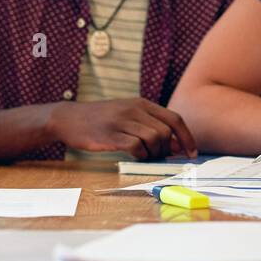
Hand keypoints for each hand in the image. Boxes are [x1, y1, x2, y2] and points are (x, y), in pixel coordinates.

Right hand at [47, 99, 196, 159]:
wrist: (68, 119)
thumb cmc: (101, 119)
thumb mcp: (127, 114)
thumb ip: (150, 125)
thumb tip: (175, 145)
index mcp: (141, 103)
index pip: (174, 118)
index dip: (186, 137)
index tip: (192, 153)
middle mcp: (134, 110)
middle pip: (165, 132)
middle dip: (167, 150)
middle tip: (159, 157)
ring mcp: (121, 122)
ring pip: (153, 139)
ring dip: (154, 154)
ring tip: (145, 156)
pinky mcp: (110, 136)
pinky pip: (136, 147)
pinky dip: (140, 155)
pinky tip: (134, 156)